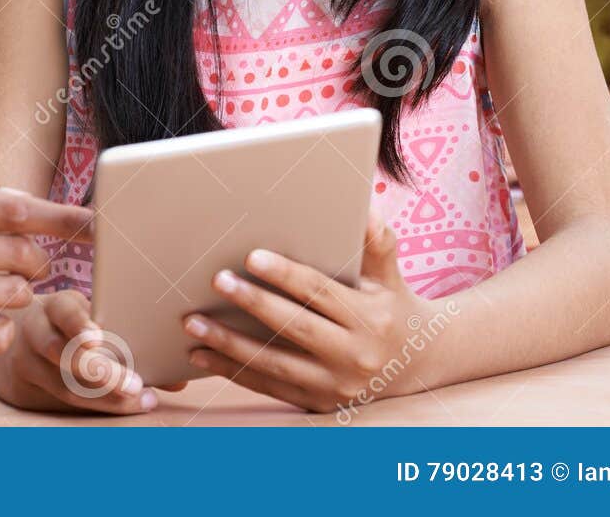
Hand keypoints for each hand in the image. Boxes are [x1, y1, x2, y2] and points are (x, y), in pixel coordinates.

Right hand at [0, 289, 162, 413]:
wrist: (16, 346)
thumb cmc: (69, 330)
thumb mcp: (90, 322)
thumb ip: (129, 339)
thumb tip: (179, 377)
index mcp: (54, 307)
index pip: (63, 311)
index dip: (78, 324)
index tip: (97, 337)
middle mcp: (35, 332)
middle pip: (63, 354)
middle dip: (100, 372)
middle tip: (135, 384)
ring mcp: (27, 363)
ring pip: (64, 385)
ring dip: (104, 396)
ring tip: (139, 398)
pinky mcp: (25, 389)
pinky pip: (62, 402)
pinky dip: (96, 406)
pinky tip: (125, 407)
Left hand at [181, 212, 440, 413]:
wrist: (416, 364)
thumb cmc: (392, 304)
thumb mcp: (389, 272)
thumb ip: (377, 241)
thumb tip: (363, 206)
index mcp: (371, 319)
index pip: (321, 293)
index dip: (286, 275)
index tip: (251, 257)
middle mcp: (355, 356)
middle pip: (295, 328)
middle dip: (254, 304)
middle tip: (217, 281)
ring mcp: (336, 385)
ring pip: (275, 365)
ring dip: (230, 345)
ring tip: (194, 323)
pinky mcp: (319, 403)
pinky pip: (270, 387)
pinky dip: (234, 372)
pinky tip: (201, 356)